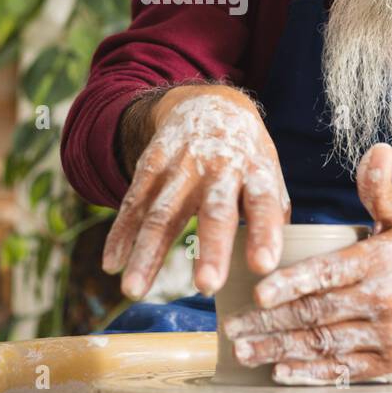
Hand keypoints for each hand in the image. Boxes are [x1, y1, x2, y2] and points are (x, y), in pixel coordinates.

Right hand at [102, 86, 289, 298]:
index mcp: (254, 170)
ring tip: (134, 290)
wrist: (208, 102)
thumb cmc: (244, 153)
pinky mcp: (151, 163)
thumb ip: (274, 213)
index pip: (263, 203)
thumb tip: (280, 264)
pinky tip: (111, 264)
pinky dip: (120, 234)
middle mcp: (219, 167)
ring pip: (163, 212)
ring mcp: (182, 164)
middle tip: (207, 286)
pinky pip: (133, 202)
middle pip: (215, 210)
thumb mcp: (267, 172)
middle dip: (211, 249)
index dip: (265, 233)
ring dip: (147, 253)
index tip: (264, 267)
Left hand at [222, 143, 391, 384]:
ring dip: (281, 349)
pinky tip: (282, 371)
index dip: (292, 284)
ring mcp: (388, 337)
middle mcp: (382, 301)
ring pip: (324, 344)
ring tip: (246, 351)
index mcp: (380, 262)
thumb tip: (376, 149)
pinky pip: (344, 371)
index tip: (259, 292)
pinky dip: (311, 373)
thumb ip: (379, 190)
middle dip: (270, 322)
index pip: (328, 272)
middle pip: (317, 313)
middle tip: (233, 328)